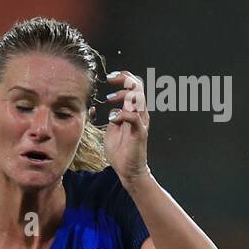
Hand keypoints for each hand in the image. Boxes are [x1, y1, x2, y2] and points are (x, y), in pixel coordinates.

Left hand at [103, 70, 150, 188]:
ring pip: (138, 98)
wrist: (128, 170)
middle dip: (125, 78)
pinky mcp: (139, 132)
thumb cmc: (121, 152)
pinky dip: (122, 114)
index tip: (110, 77)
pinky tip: (112, 118)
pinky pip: (134, 117)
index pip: (133, 87)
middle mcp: (140, 113)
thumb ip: (112, 119)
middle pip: (138, 86)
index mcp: (134, 111)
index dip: (123, 78)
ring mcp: (141, 122)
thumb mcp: (112, 131)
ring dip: (123, 94)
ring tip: (110, 98)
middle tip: (110, 78)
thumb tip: (107, 109)